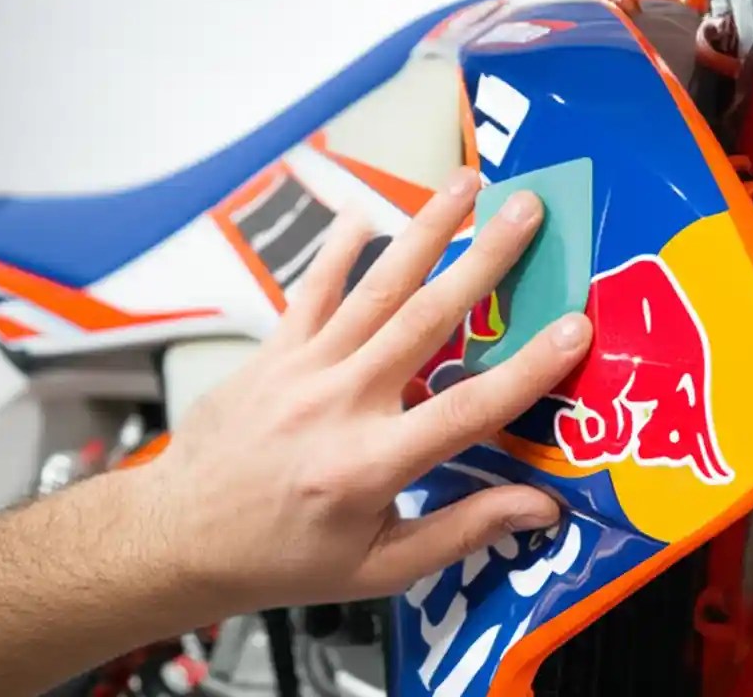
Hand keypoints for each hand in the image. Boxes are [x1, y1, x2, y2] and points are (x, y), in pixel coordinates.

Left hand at [143, 167, 590, 613]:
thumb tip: (540, 506)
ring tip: (467, 183)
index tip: (576, 327)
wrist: (177, 538)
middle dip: (486, 260)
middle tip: (529, 210)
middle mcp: (340, 402)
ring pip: (376, 287)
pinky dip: (338, 249)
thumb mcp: (379, 569)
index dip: (528, 369)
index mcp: (372, 463)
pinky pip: (312, 290)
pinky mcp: (274, 352)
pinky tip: (366, 212)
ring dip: (427, 231)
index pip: (468, 408)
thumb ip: (461, 532)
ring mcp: (303, 368)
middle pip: (427, 319)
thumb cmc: (284, 559)